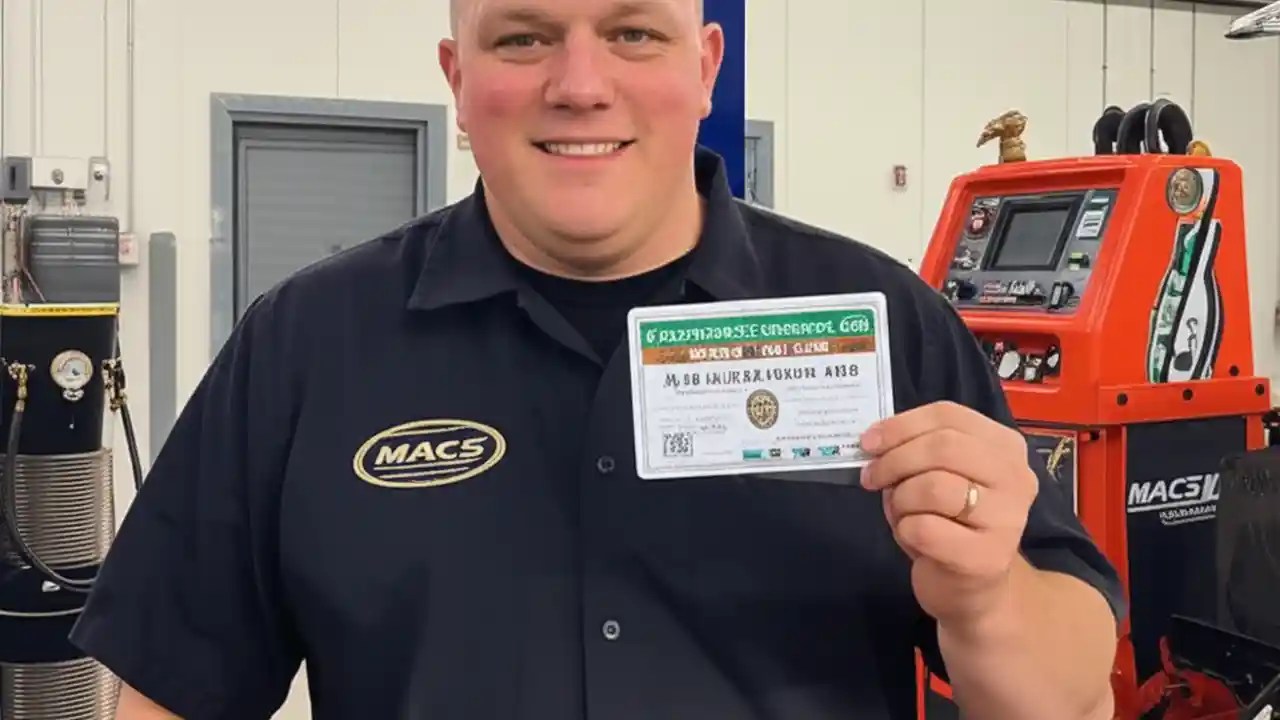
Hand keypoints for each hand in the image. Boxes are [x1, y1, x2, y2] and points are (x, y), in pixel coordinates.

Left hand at [858, 401, 1038, 628]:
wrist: (976, 590)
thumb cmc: (951, 524)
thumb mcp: (937, 475)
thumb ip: (916, 450)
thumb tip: (875, 440)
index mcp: (1005, 447)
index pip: (949, 415)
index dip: (901, 425)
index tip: (869, 441)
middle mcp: (1016, 478)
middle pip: (942, 447)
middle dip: (894, 460)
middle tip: (871, 477)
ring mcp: (1007, 519)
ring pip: (932, 487)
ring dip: (899, 499)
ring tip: (901, 513)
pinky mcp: (986, 558)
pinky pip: (924, 528)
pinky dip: (904, 530)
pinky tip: (913, 539)